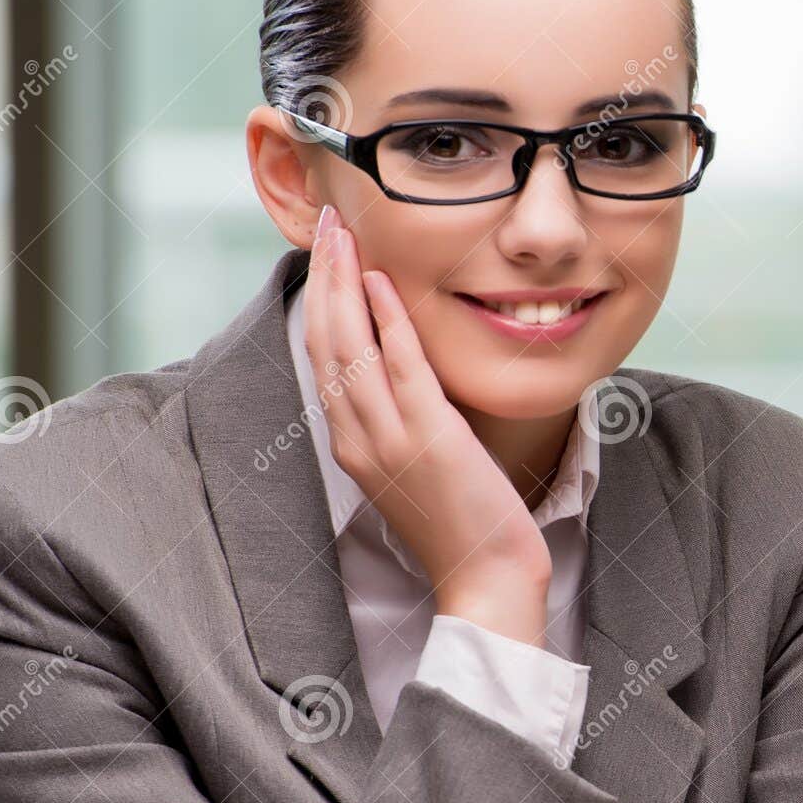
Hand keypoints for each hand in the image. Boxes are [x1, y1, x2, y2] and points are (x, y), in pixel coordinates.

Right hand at [302, 204, 553, 641]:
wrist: (484, 578)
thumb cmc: (461, 523)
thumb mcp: (417, 463)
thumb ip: (402, 416)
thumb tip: (403, 364)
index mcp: (351, 445)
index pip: (320, 358)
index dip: (318, 299)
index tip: (324, 253)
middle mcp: (357, 439)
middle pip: (324, 342)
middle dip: (322, 277)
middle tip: (324, 223)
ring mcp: (388, 439)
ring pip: (349, 347)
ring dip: (344, 284)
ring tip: (342, 234)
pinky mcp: (428, 438)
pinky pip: (400, 368)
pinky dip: (387, 321)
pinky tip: (383, 281)